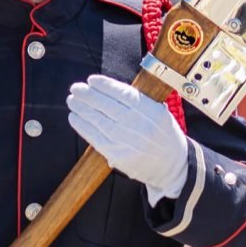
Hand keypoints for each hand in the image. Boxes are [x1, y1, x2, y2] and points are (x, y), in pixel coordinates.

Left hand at [67, 74, 188, 205]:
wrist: (173, 166)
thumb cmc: (164, 136)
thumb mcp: (160, 114)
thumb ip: (139, 102)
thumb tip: (108, 89)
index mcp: (152, 112)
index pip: (125, 94)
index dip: (106, 86)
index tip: (92, 80)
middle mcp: (141, 126)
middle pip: (109, 107)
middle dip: (89, 96)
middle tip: (75, 88)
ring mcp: (129, 142)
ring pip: (100, 122)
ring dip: (83, 110)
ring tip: (72, 101)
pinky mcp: (119, 156)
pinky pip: (96, 139)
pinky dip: (83, 127)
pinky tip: (75, 118)